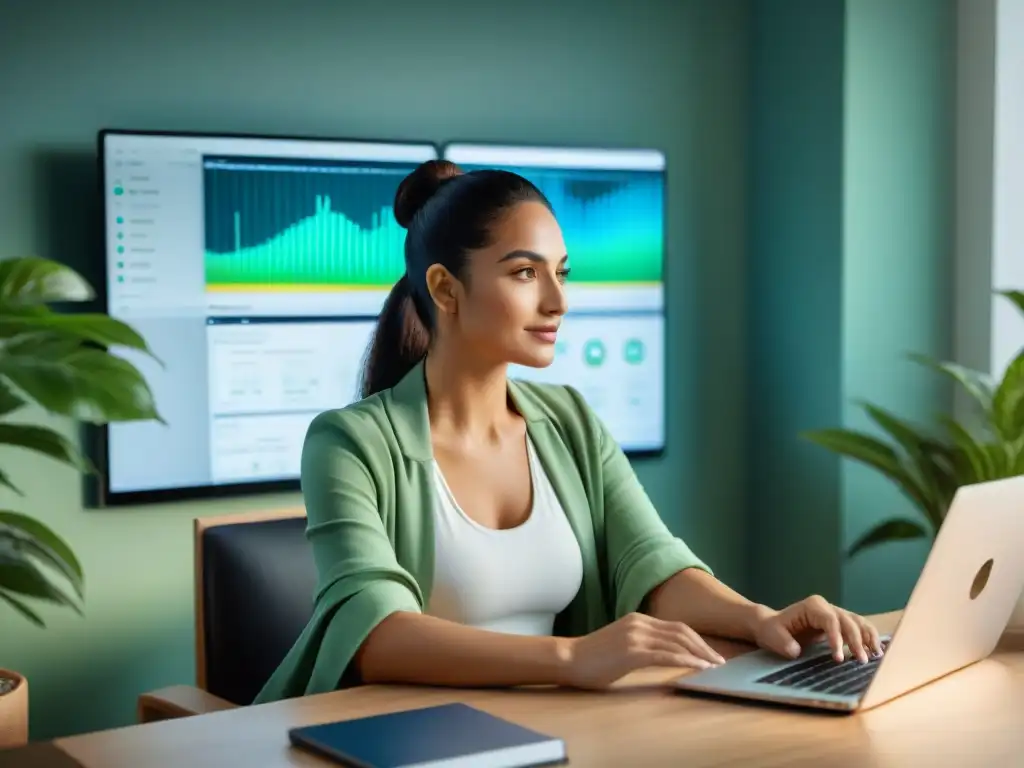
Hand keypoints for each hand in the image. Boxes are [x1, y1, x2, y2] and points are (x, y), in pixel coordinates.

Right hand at [558, 612, 726, 689]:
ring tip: (714, 666)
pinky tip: (698, 668)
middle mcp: (639, 623)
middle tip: (719, 660)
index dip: (697, 639)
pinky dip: (686, 661)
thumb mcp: (620, 644)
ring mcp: (636, 636)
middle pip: (682, 631)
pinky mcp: (632, 652)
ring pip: (677, 642)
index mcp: (638, 619)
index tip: (710, 653)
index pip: (676, 626)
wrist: (569, 659)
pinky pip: (666, 655)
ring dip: (700, 654)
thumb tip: (664, 655)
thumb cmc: (592, 658)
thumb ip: (641, 644)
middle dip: (704, 646)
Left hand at [750, 595, 883, 663]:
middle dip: (856, 641)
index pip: (830, 621)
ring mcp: (836, 613)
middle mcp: (827, 607)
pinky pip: (860, 628)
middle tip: (861, 662)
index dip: (837, 638)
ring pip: (859, 622)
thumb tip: (795, 650)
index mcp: (812, 606)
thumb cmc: (773, 630)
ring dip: (868, 638)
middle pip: (848, 621)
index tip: (839, 659)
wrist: (774, 626)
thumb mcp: (772, 635)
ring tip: (876, 656)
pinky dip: (870, 637)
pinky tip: (877, 650)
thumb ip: (783, 642)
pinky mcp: (841, 623)